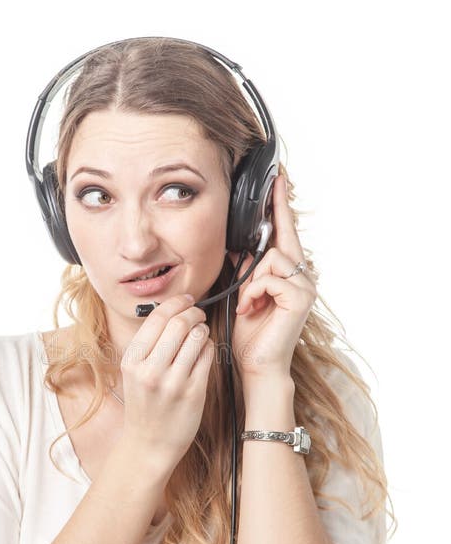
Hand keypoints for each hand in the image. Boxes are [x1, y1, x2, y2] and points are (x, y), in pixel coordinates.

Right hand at [120, 293, 213, 467]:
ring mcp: (173, 382)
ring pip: (197, 337)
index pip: (157, 317)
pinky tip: (203, 352)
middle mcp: (150, 370)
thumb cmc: (144, 405)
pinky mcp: (194, 392)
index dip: (176, 303)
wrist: (149, 445)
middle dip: (193, 312)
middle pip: (179, 323)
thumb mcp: (133, 372)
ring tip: (200, 334)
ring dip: (203, 329)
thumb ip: (148, 344)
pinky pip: (208, 356)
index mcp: (132, 361)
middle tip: (198, 314)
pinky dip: (208, 347)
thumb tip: (171, 310)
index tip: (186, 300)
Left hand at [226, 175, 316, 380]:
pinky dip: (253, 292)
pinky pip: (269, 277)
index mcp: (289, 274)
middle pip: (282, 239)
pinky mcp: (300, 297)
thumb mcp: (243, 293)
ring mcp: (305, 286)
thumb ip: (245, 269)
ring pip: (271, 259)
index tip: (279, 179)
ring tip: (247, 303)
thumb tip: (238, 245)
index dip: (280, 206)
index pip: (285, 233)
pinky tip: (250, 309)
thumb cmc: (250, 333)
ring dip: (250, 282)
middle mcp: (302, 277)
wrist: (256, 364)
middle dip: (274, 221)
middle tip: (273, 193)